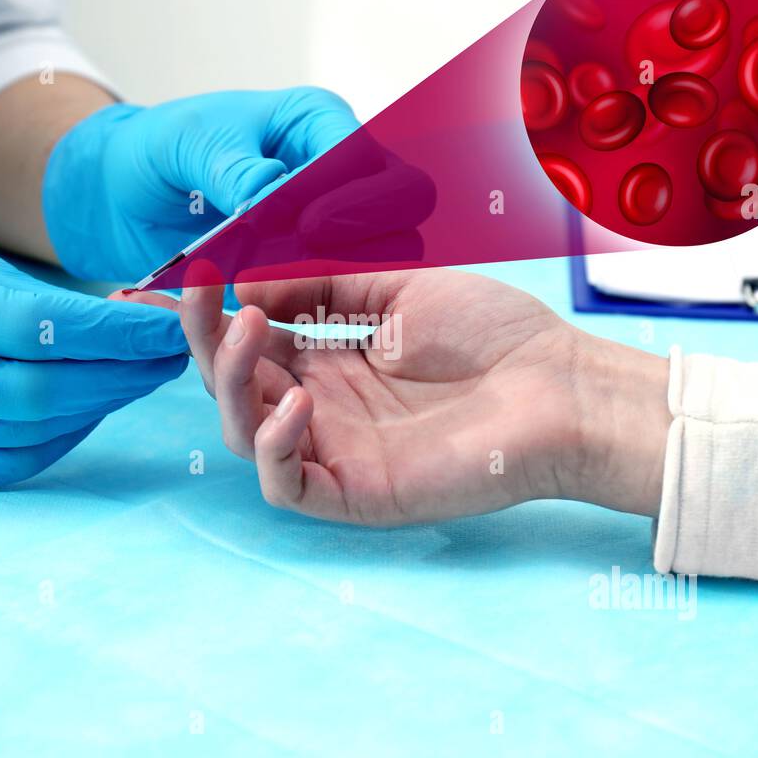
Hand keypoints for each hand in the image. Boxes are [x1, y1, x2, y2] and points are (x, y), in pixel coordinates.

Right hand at [0, 238, 186, 488]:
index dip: (114, 335)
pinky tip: (85, 412)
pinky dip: (56, 439)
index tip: (169, 327)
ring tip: (134, 380)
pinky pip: (2, 464)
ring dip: (96, 410)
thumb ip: (40, 303)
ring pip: (25, 435)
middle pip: (35, 392)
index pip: (34, 326)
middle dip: (117, 377)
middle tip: (166, 357)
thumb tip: (139, 327)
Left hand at [43, 87, 366, 280]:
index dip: (350, 194)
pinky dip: (311, 303)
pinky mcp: (311, 272)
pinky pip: (341, 293)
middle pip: (402, 201)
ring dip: (341, 276)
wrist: (120, 194)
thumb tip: (274, 188)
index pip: (365, 155)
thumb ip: (232, 165)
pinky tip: (264, 306)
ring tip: (276, 285)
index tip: (307, 227)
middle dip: (366, 234)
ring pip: (384, 254)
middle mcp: (339, 173)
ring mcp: (332, 226)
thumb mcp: (187, 144)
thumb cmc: (155, 148)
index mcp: (316, 123)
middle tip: (308, 257)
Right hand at [122, 268, 670, 523]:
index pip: (250, 338)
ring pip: (245, 430)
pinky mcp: (357, 492)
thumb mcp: (400, 288)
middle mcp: (324, 404)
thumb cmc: (496, 336)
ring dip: (229, 381)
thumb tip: (248, 279)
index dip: (213, 307)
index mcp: (330, 358)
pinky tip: (296, 401)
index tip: (196, 265)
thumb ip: (324, 284)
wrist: (560, 387)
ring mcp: (336, 449)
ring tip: (249, 329)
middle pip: (233, 383)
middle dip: (206, 337)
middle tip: (206, 290)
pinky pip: (287, 484)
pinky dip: (275, 446)